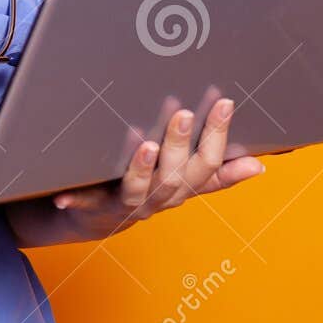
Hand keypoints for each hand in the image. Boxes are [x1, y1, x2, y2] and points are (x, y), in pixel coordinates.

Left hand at [46, 97, 263, 238]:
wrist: (100, 219)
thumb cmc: (148, 188)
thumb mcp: (185, 181)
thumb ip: (218, 173)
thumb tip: (259, 165)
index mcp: (182, 186)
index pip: (208, 164)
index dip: (218, 137)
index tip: (225, 103)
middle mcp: (159, 198)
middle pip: (176, 176)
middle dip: (180, 146)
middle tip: (184, 114)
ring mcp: (127, 204)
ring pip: (139, 189)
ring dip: (142, 169)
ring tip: (145, 145)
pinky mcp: (95, 208)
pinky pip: (86, 204)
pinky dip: (76, 200)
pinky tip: (63, 196)